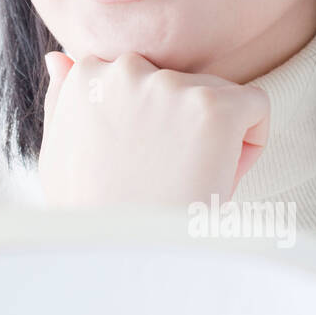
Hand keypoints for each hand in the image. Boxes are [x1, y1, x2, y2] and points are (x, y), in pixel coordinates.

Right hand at [38, 50, 270, 209]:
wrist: (122, 257)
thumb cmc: (88, 214)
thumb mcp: (59, 152)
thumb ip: (64, 100)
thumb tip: (60, 57)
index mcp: (88, 74)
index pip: (140, 75)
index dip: (148, 121)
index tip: (141, 159)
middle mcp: (127, 68)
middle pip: (180, 83)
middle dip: (181, 124)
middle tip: (165, 176)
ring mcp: (171, 86)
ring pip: (217, 95)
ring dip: (213, 134)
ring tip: (187, 180)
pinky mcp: (212, 107)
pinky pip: (256, 106)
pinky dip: (250, 140)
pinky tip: (219, 173)